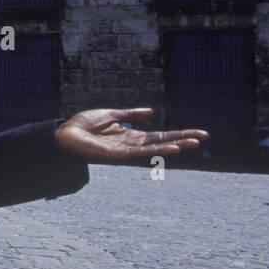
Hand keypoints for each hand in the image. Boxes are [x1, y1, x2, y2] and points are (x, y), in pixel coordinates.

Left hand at [55, 108, 206, 162]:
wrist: (64, 135)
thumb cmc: (83, 126)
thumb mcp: (111, 115)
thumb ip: (131, 114)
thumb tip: (153, 112)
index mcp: (131, 135)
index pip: (160, 135)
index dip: (178, 133)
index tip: (197, 133)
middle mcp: (132, 144)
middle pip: (163, 141)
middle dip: (183, 139)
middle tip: (204, 137)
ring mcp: (127, 151)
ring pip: (157, 148)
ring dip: (176, 145)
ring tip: (195, 143)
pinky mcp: (120, 155)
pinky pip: (143, 153)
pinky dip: (158, 151)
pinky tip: (173, 149)